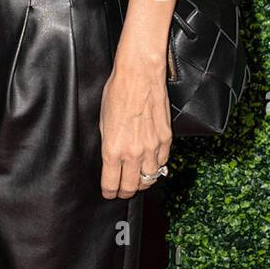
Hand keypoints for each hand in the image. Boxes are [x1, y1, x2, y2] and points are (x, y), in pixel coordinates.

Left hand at [99, 57, 171, 198]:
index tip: (108, 193)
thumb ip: (109, 142)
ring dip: (142, 182)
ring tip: (138, 180)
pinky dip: (157, 166)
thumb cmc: (117, 92)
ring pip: (150, 178)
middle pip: (131, 186)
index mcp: (113, 148)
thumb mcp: (103, 120)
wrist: (139, 75)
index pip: (111, 183)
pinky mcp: (166, 139)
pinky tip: (151, 164)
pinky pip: (163, 162)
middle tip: (122, 191)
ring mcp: (152, 147)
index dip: (109, 192)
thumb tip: (111, 158)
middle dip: (124, 192)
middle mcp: (133, 152)